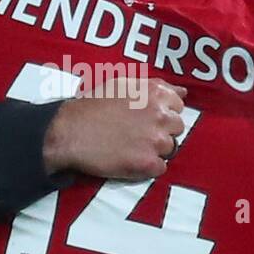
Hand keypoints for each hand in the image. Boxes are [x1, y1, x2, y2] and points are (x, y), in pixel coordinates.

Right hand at [43, 76, 185, 179]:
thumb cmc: (92, 106)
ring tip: (131, 146)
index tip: (147, 118)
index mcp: (156, 94)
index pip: (179, 106)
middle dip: (161, 131)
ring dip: (155, 149)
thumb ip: (156, 86)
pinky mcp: (148, 163)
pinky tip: (130, 159)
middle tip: (138, 133)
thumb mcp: (123, 84)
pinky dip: (148, 167)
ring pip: (170, 148)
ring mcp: (156, 141)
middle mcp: (160, 116)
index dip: (162, 113)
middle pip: (177, 128)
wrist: (70, 131)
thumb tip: (183, 92)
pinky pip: (161, 168)